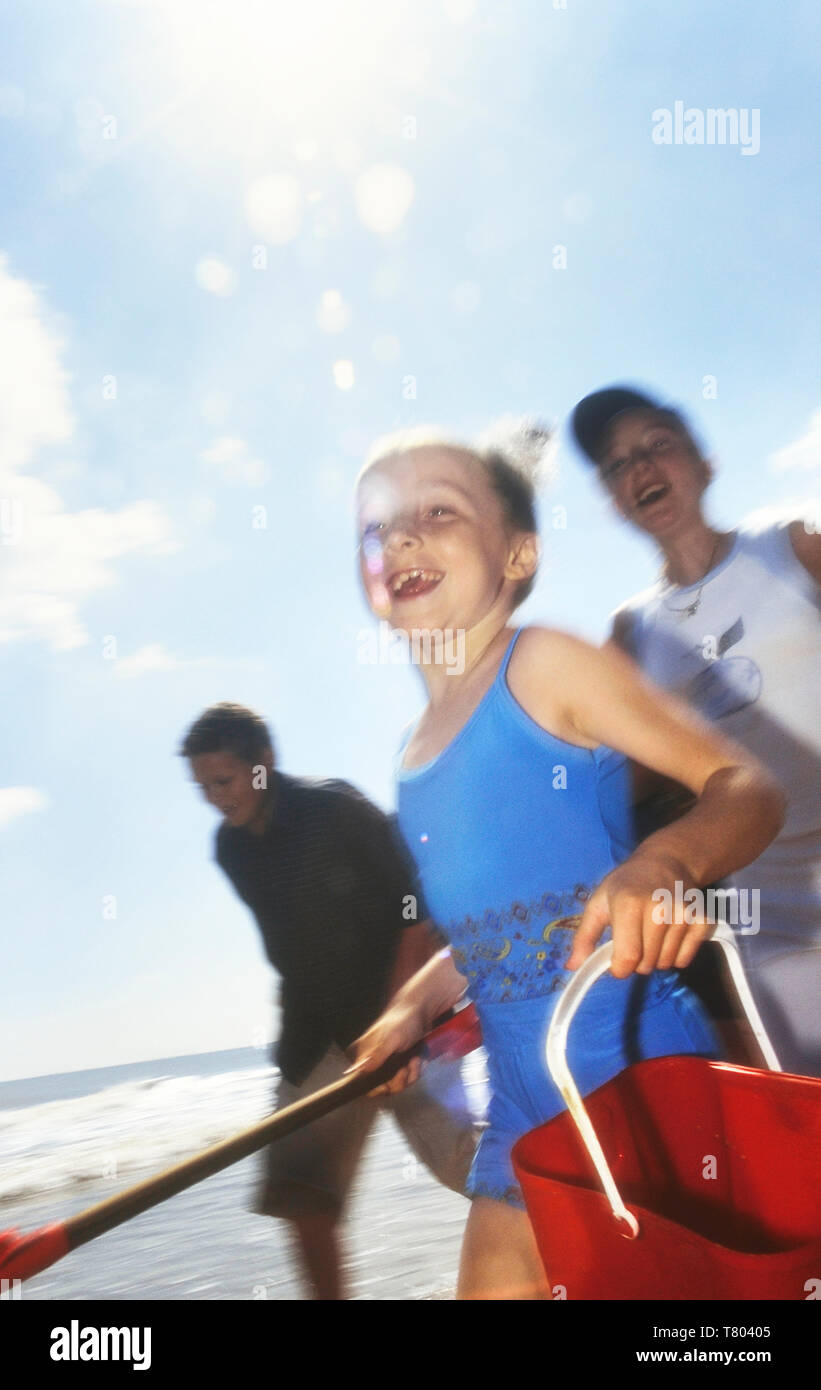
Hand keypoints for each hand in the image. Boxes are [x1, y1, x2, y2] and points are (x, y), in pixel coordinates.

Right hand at [346, 1002, 426, 1096]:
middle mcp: (374, 1060)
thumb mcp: (392, 1038)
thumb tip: (360, 1070)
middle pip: (384, 1087)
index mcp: (364, 1054)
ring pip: (399, 1083)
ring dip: (411, 1072)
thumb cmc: (404, 1020)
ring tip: (414, 1058)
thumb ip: (377, 1055)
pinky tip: (417, 1057)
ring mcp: (388, 1063)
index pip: (363, 1082)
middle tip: (406, 1067)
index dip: (377, 1087)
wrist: (422, 1011)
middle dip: (399, 1079)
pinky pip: (409, 1076)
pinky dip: (416, 1068)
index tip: (388, 1084)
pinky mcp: (401, 1063)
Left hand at [566, 853, 710, 978]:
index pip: (627, 957)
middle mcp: (659, 909)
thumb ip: (584, 937)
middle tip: (634, 937)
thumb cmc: (626, 884)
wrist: (666, 861)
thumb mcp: (598, 903)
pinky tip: (669, 933)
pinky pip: (684, 960)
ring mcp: (684, 915)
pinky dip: (675, 954)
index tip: (616, 959)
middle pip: (646, 965)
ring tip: (651, 932)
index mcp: (629, 903)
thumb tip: (573, 966)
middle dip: (636, 960)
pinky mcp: (702, 921)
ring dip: (655, 957)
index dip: (619, 968)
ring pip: (665, 964)